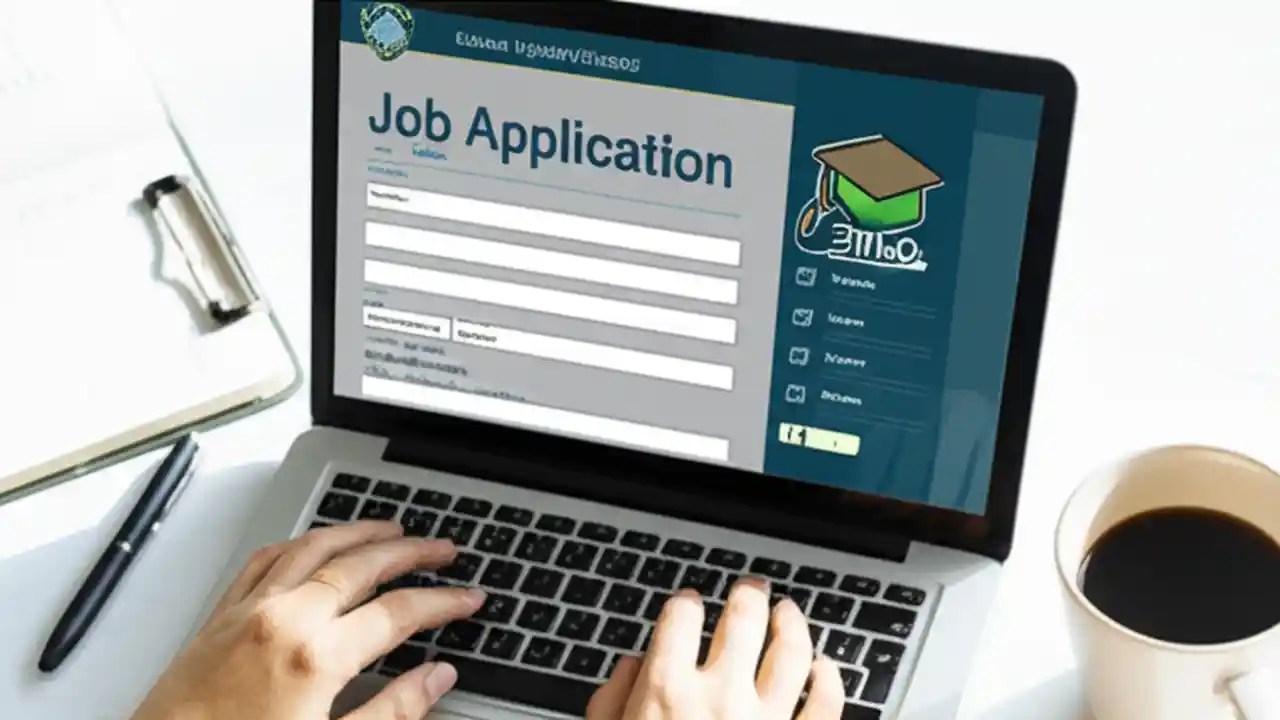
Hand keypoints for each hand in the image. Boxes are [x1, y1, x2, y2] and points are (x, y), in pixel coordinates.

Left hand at [132, 521, 484, 719]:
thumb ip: (392, 711)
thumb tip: (436, 678)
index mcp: (316, 657)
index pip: (399, 613)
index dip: (443, 602)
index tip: (468, 597)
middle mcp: (283, 620)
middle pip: (362, 566)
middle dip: (411, 552)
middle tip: (444, 549)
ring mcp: (247, 612)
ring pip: (314, 548)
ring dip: (359, 532)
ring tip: (391, 527)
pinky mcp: (219, 617)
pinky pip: (267, 559)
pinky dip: (301, 543)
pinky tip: (314, 542)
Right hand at [587, 579, 843, 719]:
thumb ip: (611, 703)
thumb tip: (630, 667)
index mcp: (665, 691)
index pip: (681, 616)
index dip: (685, 602)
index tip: (689, 604)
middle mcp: (718, 697)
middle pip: (743, 617)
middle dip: (748, 595)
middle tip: (752, 589)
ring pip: (793, 650)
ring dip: (793, 623)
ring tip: (789, 613)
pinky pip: (826, 703)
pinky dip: (830, 678)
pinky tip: (824, 667)